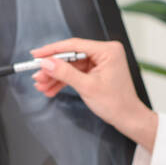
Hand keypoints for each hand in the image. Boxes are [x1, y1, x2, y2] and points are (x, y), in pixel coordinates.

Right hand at [29, 37, 157, 149]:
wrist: (128, 119)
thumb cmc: (117, 103)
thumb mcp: (87, 87)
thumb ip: (65, 73)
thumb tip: (47, 63)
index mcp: (107, 50)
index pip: (74, 46)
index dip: (52, 50)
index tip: (37, 54)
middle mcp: (105, 52)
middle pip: (70, 56)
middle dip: (52, 68)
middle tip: (37, 75)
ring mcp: (100, 62)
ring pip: (71, 66)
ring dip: (55, 76)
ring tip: (41, 85)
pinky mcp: (96, 71)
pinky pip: (76, 73)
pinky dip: (64, 81)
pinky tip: (51, 88)